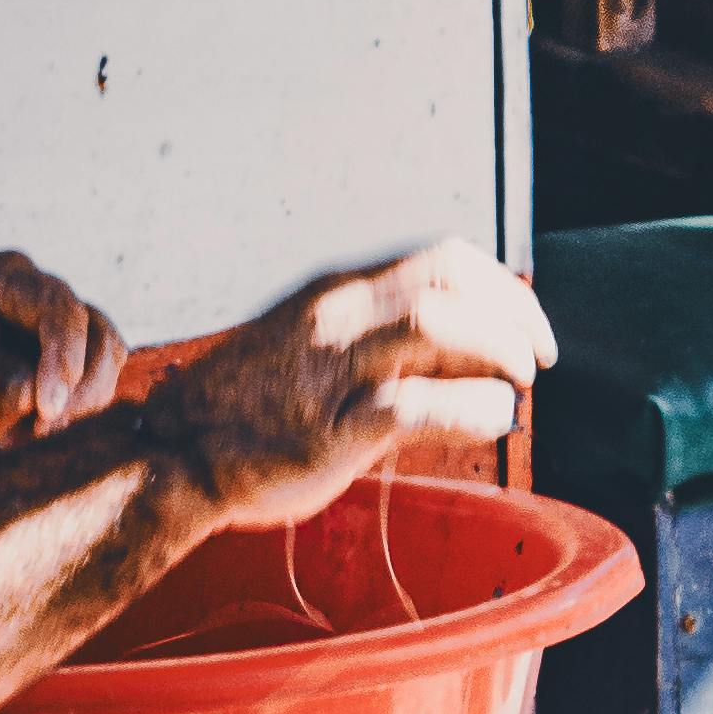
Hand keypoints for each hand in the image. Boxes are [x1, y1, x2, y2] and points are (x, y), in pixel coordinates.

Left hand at [0, 251, 129, 468]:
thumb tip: (35, 398)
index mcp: (9, 281)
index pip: (59, 308)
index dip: (64, 355)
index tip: (48, 404)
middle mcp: (41, 307)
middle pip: (99, 338)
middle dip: (83, 387)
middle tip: (46, 427)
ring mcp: (51, 346)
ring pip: (101, 372)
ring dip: (77, 412)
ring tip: (23, 438)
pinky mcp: (50, 384)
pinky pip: (80, 406)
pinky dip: (61, 429)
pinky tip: (15, 443)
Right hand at [145, 241, 553, 527]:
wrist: (174, 455)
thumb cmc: (252, 411)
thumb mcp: (320, 353)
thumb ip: (390, 348)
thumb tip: (479, 359)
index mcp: (336, 291)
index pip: (441, 258)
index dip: (501, 286)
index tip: (527, 327)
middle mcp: (336, 315)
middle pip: (447, 276)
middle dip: (512, 310)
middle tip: (538, 358)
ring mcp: (331, 368)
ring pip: (435, 325)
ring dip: (497, 349)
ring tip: (517, 383)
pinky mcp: (329, 428)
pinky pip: (417, 406)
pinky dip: (472, 409)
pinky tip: (491, 421)